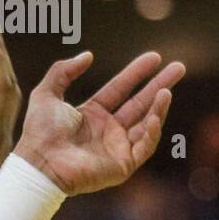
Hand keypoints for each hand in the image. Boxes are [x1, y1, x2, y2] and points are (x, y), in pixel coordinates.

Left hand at [13, 50, 183, 194]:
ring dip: (158, 107)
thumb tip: (88, 55)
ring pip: (146, 124)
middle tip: (178, 67)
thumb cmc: (40, 132)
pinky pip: (144, 146)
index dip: (136, 73)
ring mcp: (116, 147)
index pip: (120, 90)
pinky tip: (154, 115)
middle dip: (159, 85)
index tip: (153, 58)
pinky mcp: (122, 165)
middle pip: (139, 103)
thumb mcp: (46, 93)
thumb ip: (63, 71)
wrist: (41, 163)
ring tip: (167, 91)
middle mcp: (106, 130)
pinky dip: (152, 131)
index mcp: (91, 114)